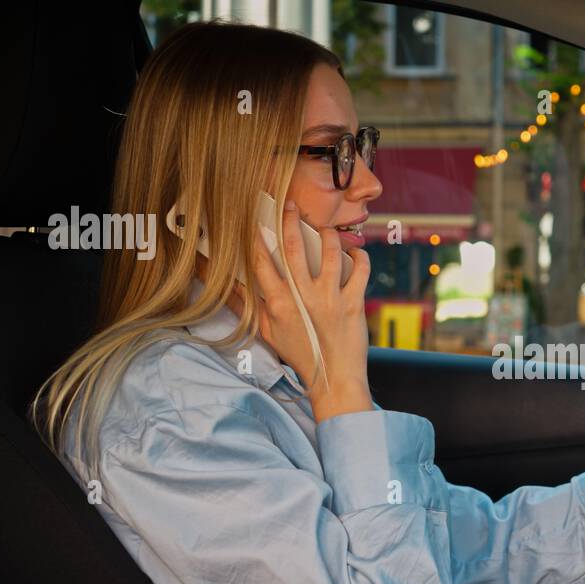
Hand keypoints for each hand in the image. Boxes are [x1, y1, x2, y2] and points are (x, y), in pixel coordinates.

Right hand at [249, 199, 372, 420]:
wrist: (333, 379)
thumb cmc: (300, 355)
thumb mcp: (267, 332)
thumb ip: (247, 307)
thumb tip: (224, 288)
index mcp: (278, 303)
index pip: (261, 262)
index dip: (256, 237)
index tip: (254, 218)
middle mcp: (303, 297)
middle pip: (293, 249)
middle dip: (290, 221)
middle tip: (290, 204)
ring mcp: (330, 299)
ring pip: (330, 252)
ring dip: (329, 235)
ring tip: (327, 230)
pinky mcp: (353, 303)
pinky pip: (360, 269)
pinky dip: (359, 255)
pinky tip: (354, 252)